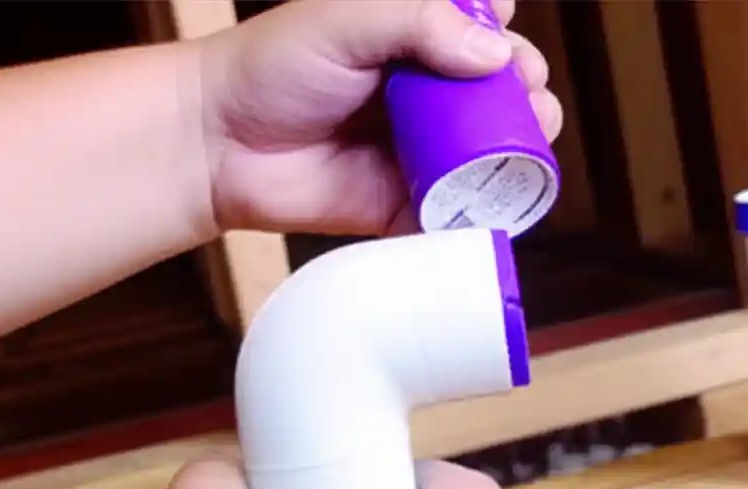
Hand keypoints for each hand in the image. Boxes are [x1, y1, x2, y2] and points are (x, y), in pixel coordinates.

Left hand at [193, 0, 561, 236]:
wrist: (219, 145)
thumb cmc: (273, 67)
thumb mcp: (346, 19)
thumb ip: (419, 21)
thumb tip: (495, 53)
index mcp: (414, 39)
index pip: (484, 27)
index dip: (504, 28)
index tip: (503, 27)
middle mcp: (429, 94)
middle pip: (504, 90)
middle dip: (527, 89)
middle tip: (523, 93)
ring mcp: (425, 151)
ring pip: (496, 152)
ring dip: (524, 148)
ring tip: (526, 141)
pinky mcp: (413, 206)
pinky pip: (463, 211)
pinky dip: (489, 209)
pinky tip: (500, 196)